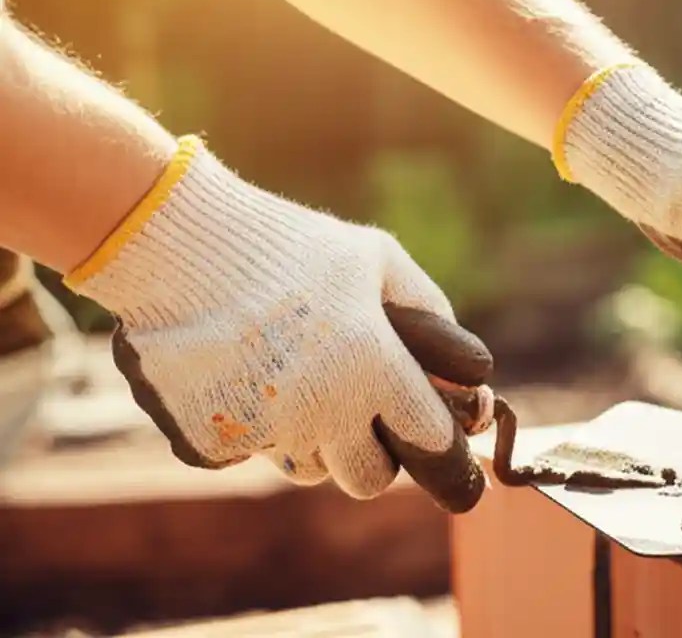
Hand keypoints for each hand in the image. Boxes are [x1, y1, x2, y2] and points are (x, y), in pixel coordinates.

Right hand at [66, 136, 493, 508]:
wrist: (174, 241)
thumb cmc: (288, 245)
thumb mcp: (376, 258)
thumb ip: (429, 312)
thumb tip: (468, 366)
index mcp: (374, 369)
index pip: (429, 442)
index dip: (439, 446)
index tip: (439, 445)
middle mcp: (324, 412)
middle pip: (369, 479)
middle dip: (372, 453)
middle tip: (359, 411)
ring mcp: (266, 433)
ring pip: (309, 469)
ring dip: (314, 440)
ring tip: (296, 377)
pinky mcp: (211, 442)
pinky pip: (251, 455)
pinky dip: (256, 427)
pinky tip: (244, 374)